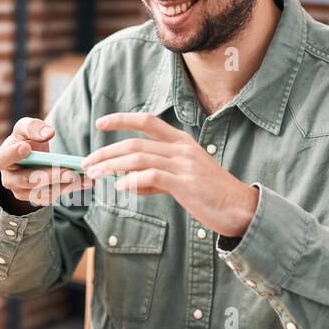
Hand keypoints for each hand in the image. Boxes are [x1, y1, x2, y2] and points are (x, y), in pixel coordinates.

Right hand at [0, 116, 91, 208]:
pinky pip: (55, 196)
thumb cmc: (25, 141)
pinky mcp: (38, 199)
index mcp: (0, 160)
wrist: (31, 160)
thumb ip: (32, 127)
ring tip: (85, 177)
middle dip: (50, 176)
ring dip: (66, 185)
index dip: (10, 156)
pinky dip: (72, 189)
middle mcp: (9, 180)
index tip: (27, 148)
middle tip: (70, 172)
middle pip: (28, 180)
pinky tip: (87, 181)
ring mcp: (23, 193)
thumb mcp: (25, 129)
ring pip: (44, 192)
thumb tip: (47, 133)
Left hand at [82, 112, 258, 237]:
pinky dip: (131, 181)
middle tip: (87, 163)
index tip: (100, 123)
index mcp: (181, 142)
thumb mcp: (183, 181)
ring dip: (113, 166)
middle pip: (135, 142)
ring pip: (139, 157)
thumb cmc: (212, 195)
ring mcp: (184, 164)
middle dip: (106, 152)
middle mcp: (181, 148)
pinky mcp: (185, 183)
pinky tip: (119, 188)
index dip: (121, 119)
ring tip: (96, 176)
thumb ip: (156, 179)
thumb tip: (128, 183)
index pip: (147, 121)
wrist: (241, 209)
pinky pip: (152, 176)